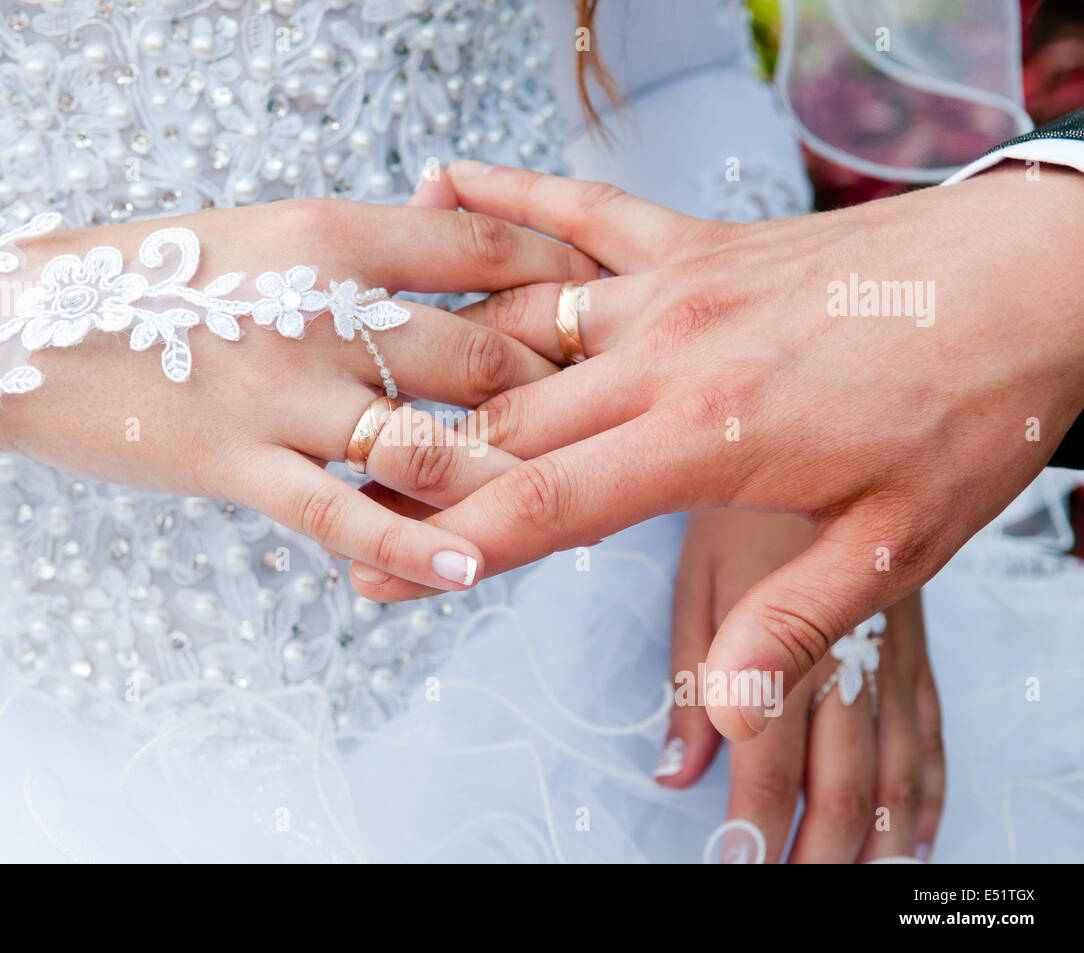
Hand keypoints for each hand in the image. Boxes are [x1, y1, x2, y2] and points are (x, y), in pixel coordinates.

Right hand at [0, 199, 595, 591]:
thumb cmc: (160, 282)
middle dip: (562, 398)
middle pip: (480, 354)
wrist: (21, 328)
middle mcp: (318, 306)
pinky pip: (339, 514)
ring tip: (576, 515)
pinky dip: (409, 545)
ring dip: (510, 482)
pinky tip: (470, 568)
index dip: (565, 283)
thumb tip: (463, 250)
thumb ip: (366, 252)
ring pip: (427, 444)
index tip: (615, 317)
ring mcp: (277, 391)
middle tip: (624, 431)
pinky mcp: (234, 464)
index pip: (485, 249)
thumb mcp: (267, 240)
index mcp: (333, 231)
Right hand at [350, 161, 1083, 736]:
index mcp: (708, 432)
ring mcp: (674, 284)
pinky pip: (581, 210)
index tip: (375, 572)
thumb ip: (801, 622)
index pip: (542, 502)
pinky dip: (509, 198)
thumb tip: (733, 707)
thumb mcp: (900, 542)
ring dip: (440, 367)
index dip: (448, 546)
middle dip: (417, 474)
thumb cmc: (971, 408)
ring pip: (520, 328)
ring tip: (363, 392)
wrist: (1034, 275)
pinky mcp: (696, 241)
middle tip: (346, 508)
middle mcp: (667, 350)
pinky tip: (444, 182)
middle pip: (504, 420)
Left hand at [663, 509, 943, 862]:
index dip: (753, 823)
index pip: (770, 758)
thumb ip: (691, 674)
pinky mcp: (913, 644)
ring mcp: (891, 654)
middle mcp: (849, 658)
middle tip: (793, 892)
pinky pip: (930, 732)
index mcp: (786, 640)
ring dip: (875, 838)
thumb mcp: (700, 574)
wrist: (842, 420)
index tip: (734, 867)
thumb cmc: (751, 496)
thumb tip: (675, 770)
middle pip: (841, 780)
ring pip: (894, 769)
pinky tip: (914, 834)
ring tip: (858, 885)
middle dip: (817, 850)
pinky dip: (925, 792)